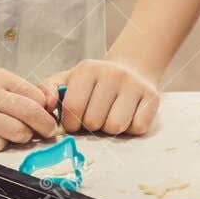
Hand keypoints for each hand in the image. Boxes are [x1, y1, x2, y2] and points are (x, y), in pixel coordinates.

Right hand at [0, 66, 56, 151]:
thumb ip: (18, 90)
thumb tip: (48, 106)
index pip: (36, 96)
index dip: (47, 110)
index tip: (49, 117)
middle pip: (31, 113)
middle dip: (45, 126)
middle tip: (47, 132)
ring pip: (17, 132)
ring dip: (23, 137)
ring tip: (18, 135)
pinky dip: (1, 145)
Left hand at [43, 59, 159, 136]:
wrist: (132, 69)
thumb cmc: (95, 82)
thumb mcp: (69, 80)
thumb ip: (48, 89)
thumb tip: (47, 104)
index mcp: (88, 69)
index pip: (73, 108)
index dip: (71, 123)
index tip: (75, 120)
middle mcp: (113, 73)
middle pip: (94, 121)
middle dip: (91, 126)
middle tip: (96, 115)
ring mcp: (134, 85)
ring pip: (115, 127)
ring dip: (110, 128)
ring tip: (110, 115)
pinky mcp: (152, 98)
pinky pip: (137, 128)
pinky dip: (131, 128)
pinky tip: (128, 115)